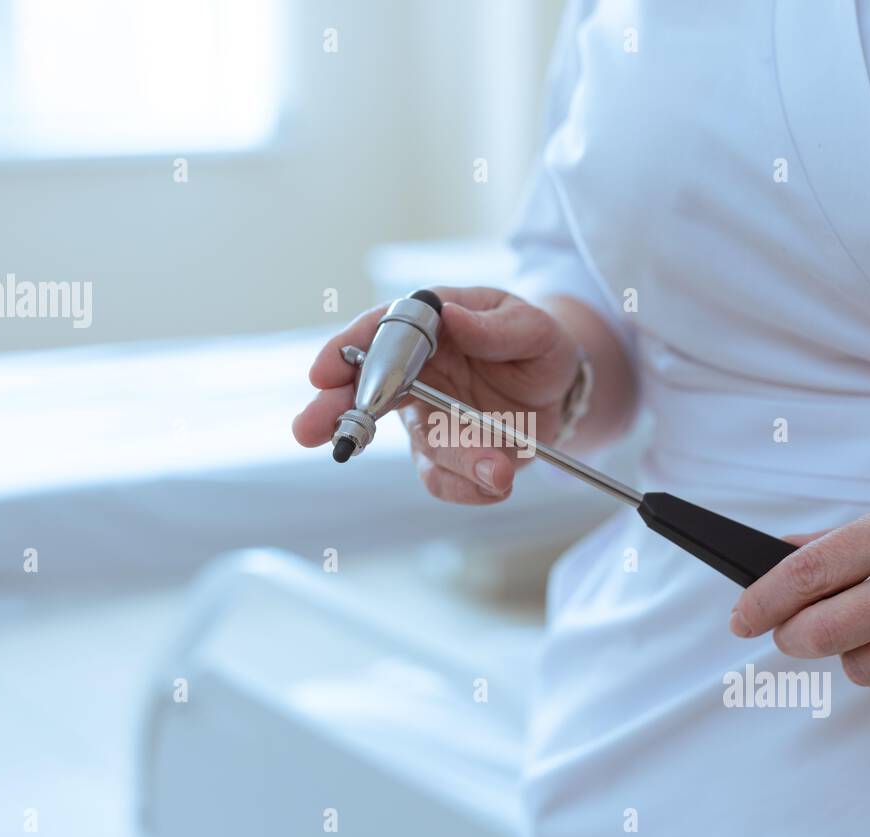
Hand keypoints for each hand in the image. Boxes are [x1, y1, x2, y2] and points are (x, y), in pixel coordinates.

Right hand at [292, 287, 580, 502]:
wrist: (560, 389)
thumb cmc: (536, 345)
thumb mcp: (532, 327)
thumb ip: (495, 326)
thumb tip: (451, 316)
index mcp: (429, 328)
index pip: (378, 333)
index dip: (346, 350)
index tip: (323, 372)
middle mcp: (416, 375)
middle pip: (364, 394)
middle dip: (336, 412)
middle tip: (309, 431)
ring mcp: (427, 419)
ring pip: (422, 445)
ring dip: (457, 461)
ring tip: (498, 471)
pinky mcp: (446, 455)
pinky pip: (444, 478)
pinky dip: (468, 487)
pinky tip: (497, 484)